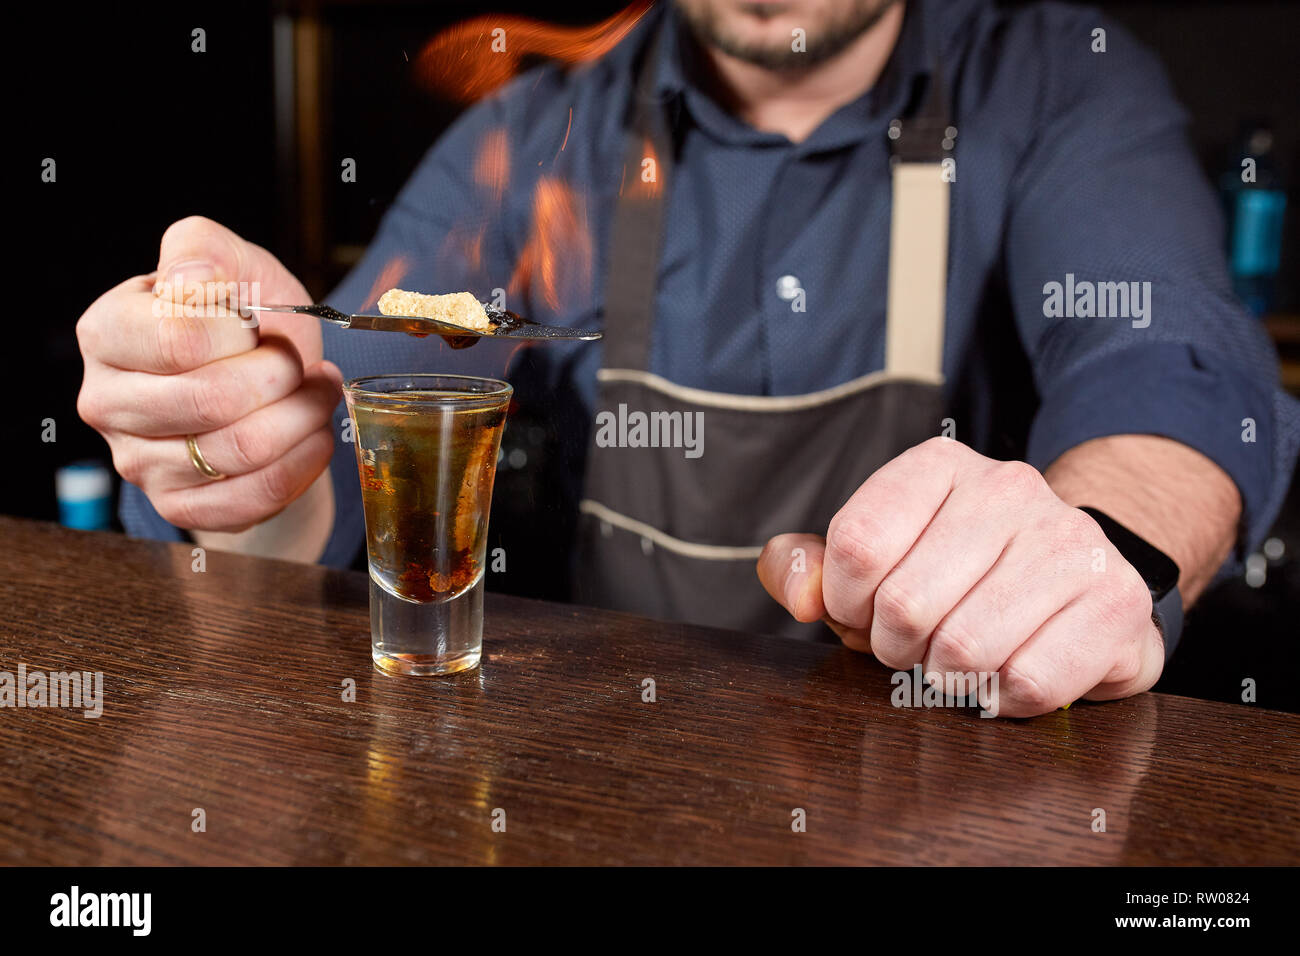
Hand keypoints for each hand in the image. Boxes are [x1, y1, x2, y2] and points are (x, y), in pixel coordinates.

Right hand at [77, 216, 341, 532]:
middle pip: (212, 401)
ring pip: (242, 450)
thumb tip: (189, 279)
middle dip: (282, 377)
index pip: (181, 340)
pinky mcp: (178, 505)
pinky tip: (312, 434)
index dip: (242, 333)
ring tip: (315, 394)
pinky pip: (255, 497)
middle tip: (300, 364)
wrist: (262, 385)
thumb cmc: (242, 319)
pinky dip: (303, 462)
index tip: (259, 326)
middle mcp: (106, 402)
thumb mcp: (231, 264)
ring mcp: (138, 462)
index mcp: (106, 332)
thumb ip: (203, 249)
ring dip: (303, 417)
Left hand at [756, 437, 1164, 716]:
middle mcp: (1010, 487)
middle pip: (905, 604)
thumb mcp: (874, 558)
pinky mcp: (1116, 603)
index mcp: (939, 465)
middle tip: (916, 644)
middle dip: (895, 647)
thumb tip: (800, 594)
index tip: (863, 613)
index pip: (857, 545)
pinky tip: (1009, 672)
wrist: (1078, 580)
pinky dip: (1002, 699)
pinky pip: (1026, 683)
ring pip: (964, 650)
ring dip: (947, 676)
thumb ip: (809, 568)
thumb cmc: (957, 575)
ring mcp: (1071, 541)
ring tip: (960, 657)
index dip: (845, 603)